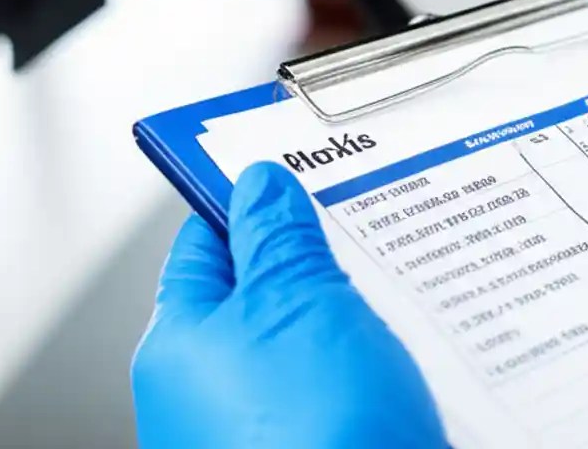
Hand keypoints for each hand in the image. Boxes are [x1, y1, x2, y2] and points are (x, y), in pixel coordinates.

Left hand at [131, 162, 445, 447]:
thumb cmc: (319, 437)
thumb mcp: (299, 304)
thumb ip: (278, 236)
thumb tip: (259, 183)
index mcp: (177, 346)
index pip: (206, 245)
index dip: (248, 199)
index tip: (291, 167)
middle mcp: (208, 392)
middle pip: (264, 293)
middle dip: (317, 259)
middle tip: (367, 226)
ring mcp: (261, 427)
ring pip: (313, 340)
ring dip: (355, 315)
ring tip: (403, 293)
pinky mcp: (316, 446)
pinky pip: (341, 386)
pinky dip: (373, 363)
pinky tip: (409, 352)